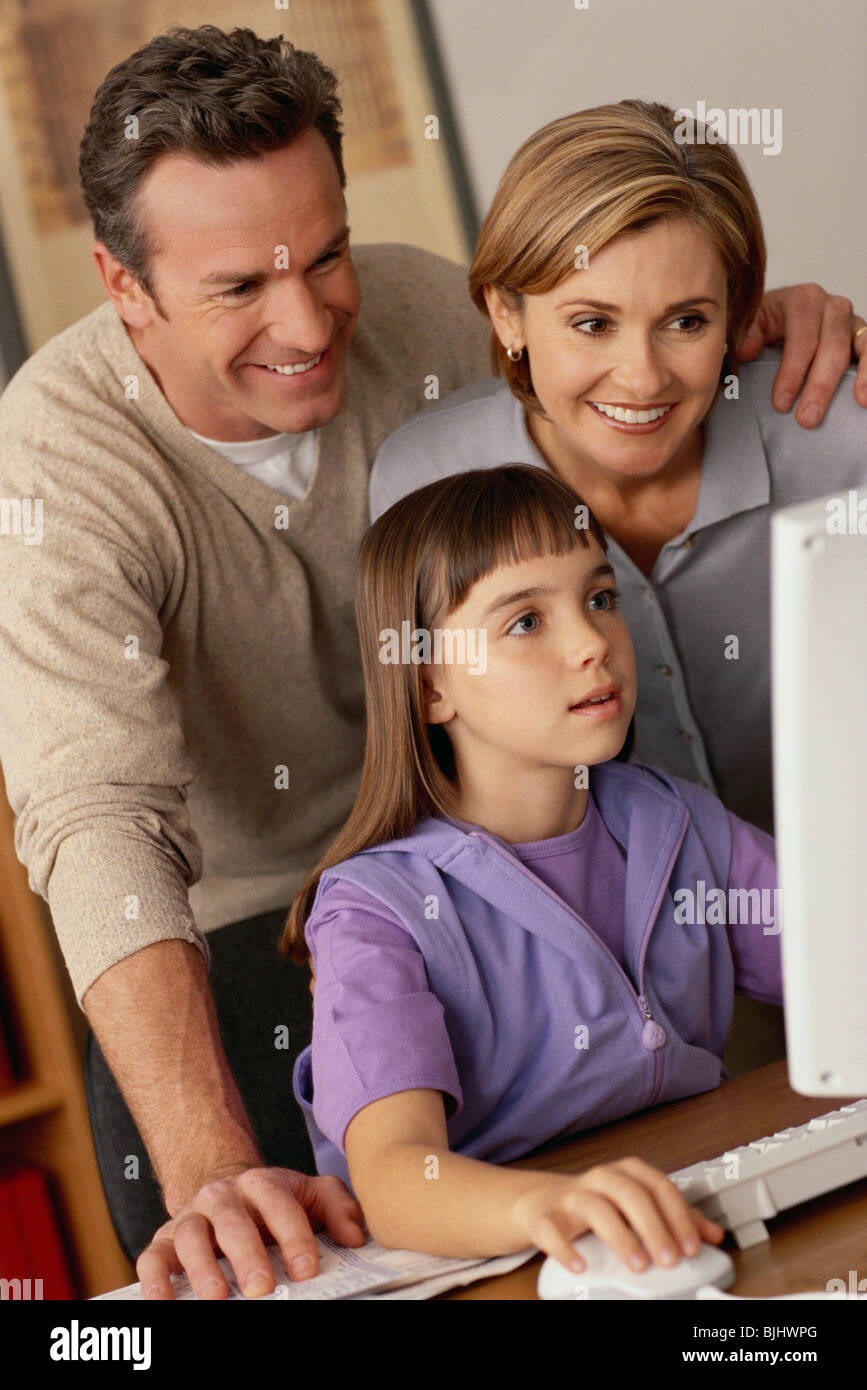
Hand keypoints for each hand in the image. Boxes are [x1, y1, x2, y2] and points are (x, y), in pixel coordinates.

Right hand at [137, 1164, 365, 1299]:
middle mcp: (222, 1197)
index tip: (307, 1271)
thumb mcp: (308, 1194)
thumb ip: (336, 1207)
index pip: (279, 1204)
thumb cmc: (271, 1201)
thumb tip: (355, 1237)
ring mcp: (190, 1217)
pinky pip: (152, 1257)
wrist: (222, 1189)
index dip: (294, 1236)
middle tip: (261, 1288)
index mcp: (261, 1184)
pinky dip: (154, 1279)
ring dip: (202, 1267)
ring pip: (191, 1236)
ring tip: (216, 1297)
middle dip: (247, 1255)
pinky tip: (163, 1302)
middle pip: (233, 1221)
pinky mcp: (164, 1240)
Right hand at [511, 1158, 724, 1273]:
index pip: (658, 1186)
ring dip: (620, 1237)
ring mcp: (571, 1196)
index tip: (691, 1246)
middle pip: (630, 1193)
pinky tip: (581, 1265)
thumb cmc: (598, 1204)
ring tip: (637, 1264)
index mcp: (626, 1173)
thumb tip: (713, 1234)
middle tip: (669, 1259)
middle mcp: (600, 1179)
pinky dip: (565, 1248)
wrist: (542, 1202)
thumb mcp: (638, 1207)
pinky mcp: (544, 1217)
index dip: (678, 1215)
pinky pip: (551, 1228)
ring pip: (595, 1207)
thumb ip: (675, 1218)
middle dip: (653, 1227)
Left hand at [737, 284, 866, 424]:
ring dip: (862, 376)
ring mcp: (852, 322)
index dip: (792, 371)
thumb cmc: (763, 327)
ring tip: (859, 401)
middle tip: (807, 419)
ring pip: (863, 346)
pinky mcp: (863, 338)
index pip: (802, 336)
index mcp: (802, 299)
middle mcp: (832, 307)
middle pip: (833, 345)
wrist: (780, 323)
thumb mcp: (749, 325)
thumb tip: (747, 349)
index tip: (781, 404)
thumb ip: (745, 334)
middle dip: (820, 384)